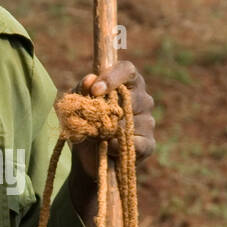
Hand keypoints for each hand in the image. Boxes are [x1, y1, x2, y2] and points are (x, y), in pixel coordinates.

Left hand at [70, 59, 155, 180]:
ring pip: (131, 122)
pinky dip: (118, 146)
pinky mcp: (148, 143)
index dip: (112, 77)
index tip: (95, 90)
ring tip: (97, 136)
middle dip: (108, 111)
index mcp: (127, 83)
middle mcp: (143, 99)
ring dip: (110, 131)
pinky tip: (108, 148)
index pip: (127, 70)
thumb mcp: (78, 104)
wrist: (87, 156)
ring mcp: (148, 121)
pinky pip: (136, 143)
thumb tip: (90, 80)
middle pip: (132, 97)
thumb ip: (82, 90)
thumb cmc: (85, 122)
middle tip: (92, 120)